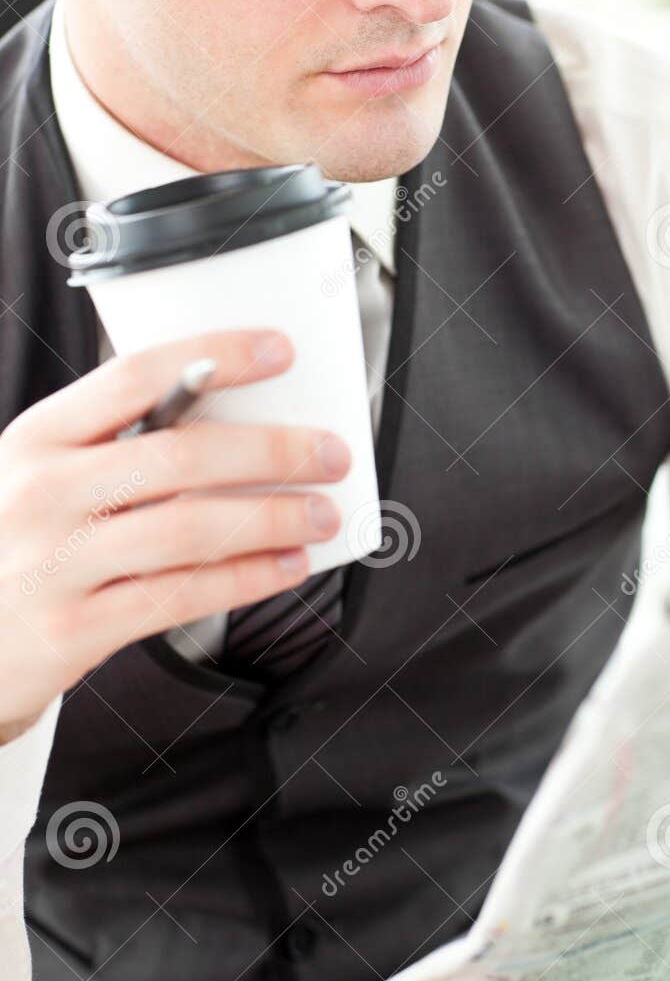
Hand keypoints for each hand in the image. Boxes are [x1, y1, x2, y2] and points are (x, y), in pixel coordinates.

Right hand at [0, 328, 350, 733]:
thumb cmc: (18, 542)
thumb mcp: (44, 475)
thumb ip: (118, 446)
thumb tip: (242, 421)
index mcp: (39, 437)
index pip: (135, 378)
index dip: (215, 358)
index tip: (279, 351)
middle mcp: (42, 494)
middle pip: (180, 456)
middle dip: (272, 451)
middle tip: (329, 453)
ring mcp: (55, 564)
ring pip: (190, 530)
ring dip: (273, 519)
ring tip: (321, 515)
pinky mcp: (73, 629)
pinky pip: (180, 596)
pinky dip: (246, 579)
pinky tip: (285, 566)